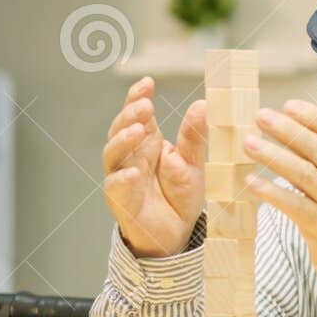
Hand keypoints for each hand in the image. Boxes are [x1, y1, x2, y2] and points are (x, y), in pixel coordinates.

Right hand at [101, 77, 207, 258]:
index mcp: (147, 142)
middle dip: (130, 115)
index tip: (148, 83)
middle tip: (146, 106)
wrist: (177, 232)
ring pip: (113, 154)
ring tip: (139, 130)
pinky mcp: (120, 199)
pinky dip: (123, 179)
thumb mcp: (193, 163)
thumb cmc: (180, 195)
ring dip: (124, 140)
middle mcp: (130, 155)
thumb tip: (203, 104)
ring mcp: (122, 176)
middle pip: (120, 129)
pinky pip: (115, 186)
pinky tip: (134, 173)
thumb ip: (193, 137)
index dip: (137, 97)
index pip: (137, 114)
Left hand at [244, 100, 316, 299]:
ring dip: (273, 157)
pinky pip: (293, 204)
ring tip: (248, 144)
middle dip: (286, 131)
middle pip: (316, 150)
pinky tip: (251, 182)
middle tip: (260, 117)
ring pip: (302, 174)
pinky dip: (271, 192)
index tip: (287, 105)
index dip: (311, 118)